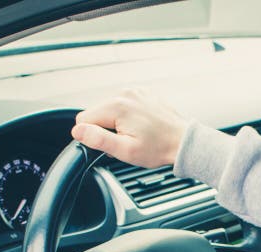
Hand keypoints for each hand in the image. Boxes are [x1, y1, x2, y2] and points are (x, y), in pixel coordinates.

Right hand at [71, 88, 187, 167]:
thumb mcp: (126, 150)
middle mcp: (125, 93)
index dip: (93, 135)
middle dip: (106, 128)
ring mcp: (135, 91)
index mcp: (117, 106)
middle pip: (96, 112)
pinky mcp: (142, 93)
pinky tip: (141, 125)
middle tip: (126, 140)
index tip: (112, 142)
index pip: (83, 119)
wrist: (182, 142)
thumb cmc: (158, 148)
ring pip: (109, 108)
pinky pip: (124, 104)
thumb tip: (78, 131)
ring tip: (135, 133)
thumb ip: (99, 139)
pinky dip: (128, 116)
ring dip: (116, 122)